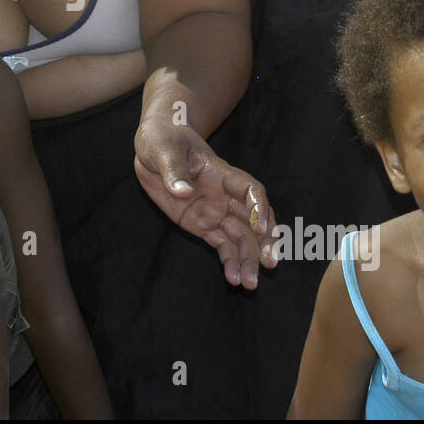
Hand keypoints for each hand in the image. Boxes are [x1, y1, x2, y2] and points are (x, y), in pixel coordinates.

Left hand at [133, 118, 276, 288]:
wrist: (153, 145)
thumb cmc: (162, 139)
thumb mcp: (162, 149)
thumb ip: (174, 170)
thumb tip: (183, 191)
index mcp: (221, 173)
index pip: (251, 190)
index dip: (259, 208)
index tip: (261, 227)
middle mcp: (224, 195)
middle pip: (253, 219)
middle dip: (265, 241)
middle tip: (270, 263)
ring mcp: (215, 211)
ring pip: (241, 237)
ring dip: (249, 259)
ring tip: (249, 284)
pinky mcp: (203, 224)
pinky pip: (222, 244)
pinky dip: (230, 261)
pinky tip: (234, 278)